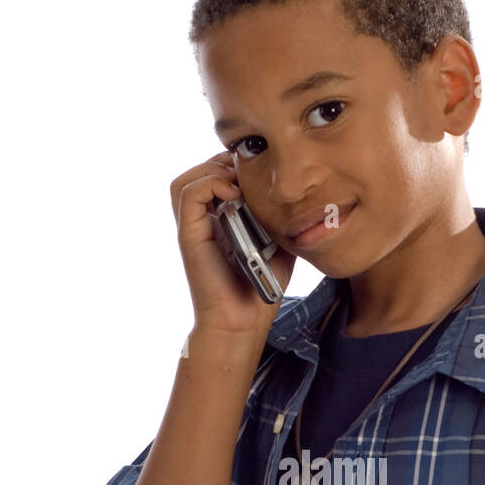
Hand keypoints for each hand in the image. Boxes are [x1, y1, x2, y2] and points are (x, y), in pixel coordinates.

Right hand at [169, 150, 294, 337]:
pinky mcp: (189, 236)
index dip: (233, 166)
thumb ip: (281, 219)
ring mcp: (193, 229)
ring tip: (239, 183)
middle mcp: (202, 222)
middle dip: (224, 163)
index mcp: (218, 221)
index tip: (259, 170)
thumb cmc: (261, 287)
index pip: (214, 176)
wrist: (244, 321)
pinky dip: (210, 184)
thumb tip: (299, 196)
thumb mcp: (280, 244)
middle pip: (198, 172)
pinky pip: (188, 194)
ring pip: (186, 180)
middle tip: (249, 173)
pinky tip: (234, 195)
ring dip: (213, 171)